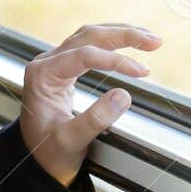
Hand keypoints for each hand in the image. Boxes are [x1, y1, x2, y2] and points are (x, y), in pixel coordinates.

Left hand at [19, 23, 161, 186]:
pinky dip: (112, 42)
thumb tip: (124, 95)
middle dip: (123, 35)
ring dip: (120, 33)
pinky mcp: (64, 67)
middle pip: (88, 37)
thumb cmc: (48, 151)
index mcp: (42, 75)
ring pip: (89, 36)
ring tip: (149, 39)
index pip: (83, 56)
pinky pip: (89, 45)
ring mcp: (54, 62)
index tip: (142, 72)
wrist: (36, 158)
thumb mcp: (70, 141)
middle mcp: (46, 62)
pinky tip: (130, 43)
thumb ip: (94, 120)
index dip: (115, 61)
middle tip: (154, 42)